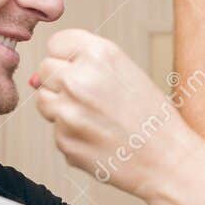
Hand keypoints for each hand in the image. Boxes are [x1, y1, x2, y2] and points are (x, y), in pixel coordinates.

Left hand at [30, 29, 190, 198]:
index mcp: (99, 54)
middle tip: (94, 101)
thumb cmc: (153, 120)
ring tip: (96, 120)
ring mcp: (68, 111)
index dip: (68, 58)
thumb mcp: (127, 74)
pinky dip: (71, 135)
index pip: (56, 43)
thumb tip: (35, 78)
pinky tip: (98, 139)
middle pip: (45, 70)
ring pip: (43, 101)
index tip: (84, 72)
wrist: (168, 161)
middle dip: (61, 84)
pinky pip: (55, 131)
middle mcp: (79, 79)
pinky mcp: (64, 140)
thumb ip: (84, 65)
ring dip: (62, 109)